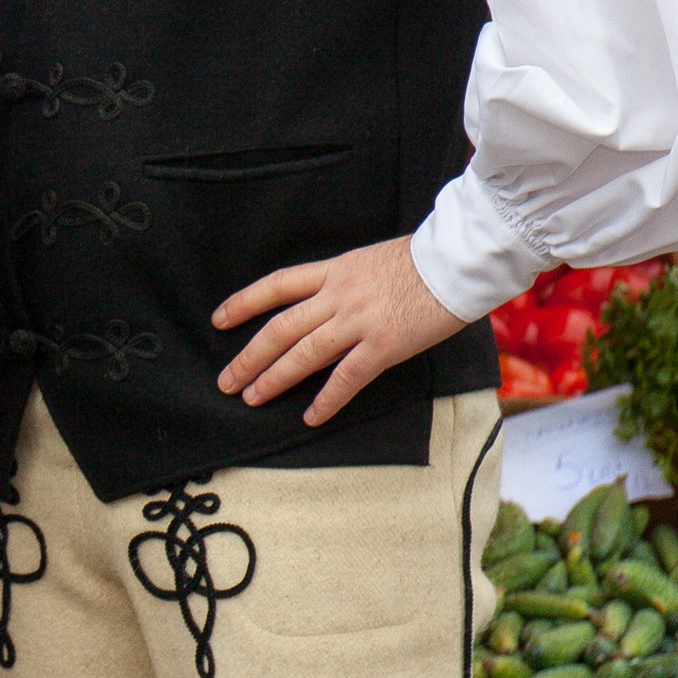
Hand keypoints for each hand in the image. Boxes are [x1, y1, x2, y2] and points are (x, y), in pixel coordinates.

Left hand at [212, 237, 468, 425]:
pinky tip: (309, 416)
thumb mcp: (371, 261)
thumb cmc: (423, 260)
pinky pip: (347, 377)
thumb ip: (344, 282)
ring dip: (274, 378)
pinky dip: (326, 399)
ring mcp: (359, 321)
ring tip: (252, 398)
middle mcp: (339, 296)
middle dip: (249, 356)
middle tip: (226, 380)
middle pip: (280, 328)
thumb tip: (324, 304)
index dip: (244, 303)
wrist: (458, 262)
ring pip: (304, 353)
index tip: (219, 320)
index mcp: (335, 271)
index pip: (277, 286)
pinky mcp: (384, 346)